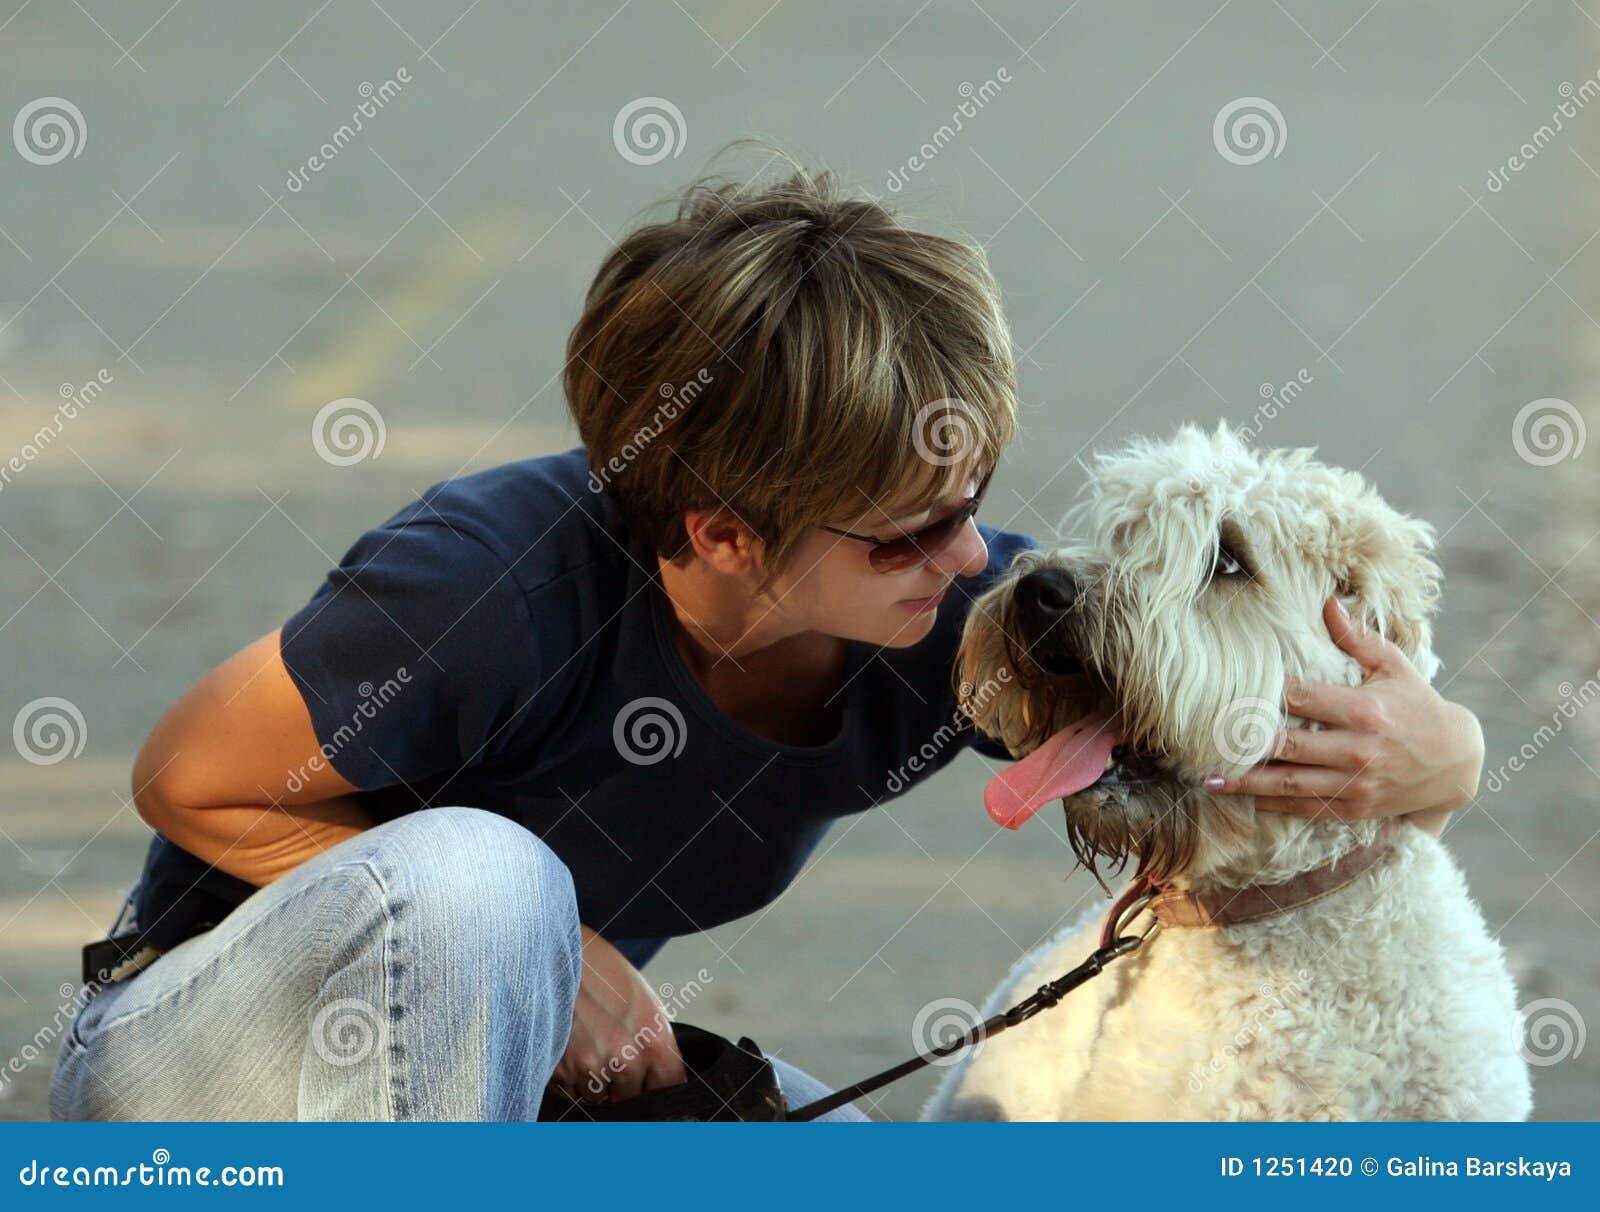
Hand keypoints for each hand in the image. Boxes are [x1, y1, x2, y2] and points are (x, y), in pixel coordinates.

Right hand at [552, 926, 685, 1101]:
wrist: (559, 955)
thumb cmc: (604, 973)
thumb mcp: (646, 1003)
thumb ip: (656, 1045)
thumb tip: (662, 1078)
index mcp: (655, 1041)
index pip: (671, 1088)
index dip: (662, 1088)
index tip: (655, 1086)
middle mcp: (626, 1059)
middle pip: (634, 1100)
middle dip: (627, 1086)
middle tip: (615, 1058)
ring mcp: (593, 1069)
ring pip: (601, 1099)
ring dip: (598, 1085)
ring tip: (590, 1047)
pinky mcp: (562, 1073)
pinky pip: (573, 1093)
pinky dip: (573, 1079)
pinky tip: (572, 1048)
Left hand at [1204, 595, 1484, 835]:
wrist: (1457, 763)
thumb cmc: (1418, 706)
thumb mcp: (1395, 668)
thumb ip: (1358, 639)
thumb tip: (1328, 603)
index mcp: (1364, 711)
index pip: (1303, 699)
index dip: (1266, 694)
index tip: (1230, 690)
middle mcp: (1358, 750)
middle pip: (1288, 746)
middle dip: (1245, 744)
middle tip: (1205, 740)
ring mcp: (1356, 783)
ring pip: (1290, 784)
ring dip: (1248, 782)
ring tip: (1210, 779)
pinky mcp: (1355, 808)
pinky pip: (1306, 807)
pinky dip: (1273, 804)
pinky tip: (1245, 798)